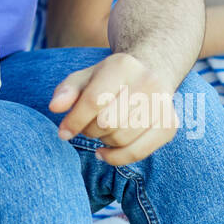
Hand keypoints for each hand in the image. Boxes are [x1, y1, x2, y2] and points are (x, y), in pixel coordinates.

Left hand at [47, 52, 181, 165]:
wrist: (149, 73)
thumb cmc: (108, 80)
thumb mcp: (84, 78)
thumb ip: (66, 91)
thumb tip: (54, 107)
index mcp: (123, 66)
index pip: (95, 100)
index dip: (74, 120)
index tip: (63, 133)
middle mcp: (148, 82)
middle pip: (108, 122)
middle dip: (89, 130)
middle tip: (85, 127)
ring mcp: (163, 104)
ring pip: (122, 139)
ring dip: (103, 141)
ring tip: (99, 132)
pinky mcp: (170, 125)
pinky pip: (139, 153)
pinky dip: (117, 158)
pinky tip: (104, 152)